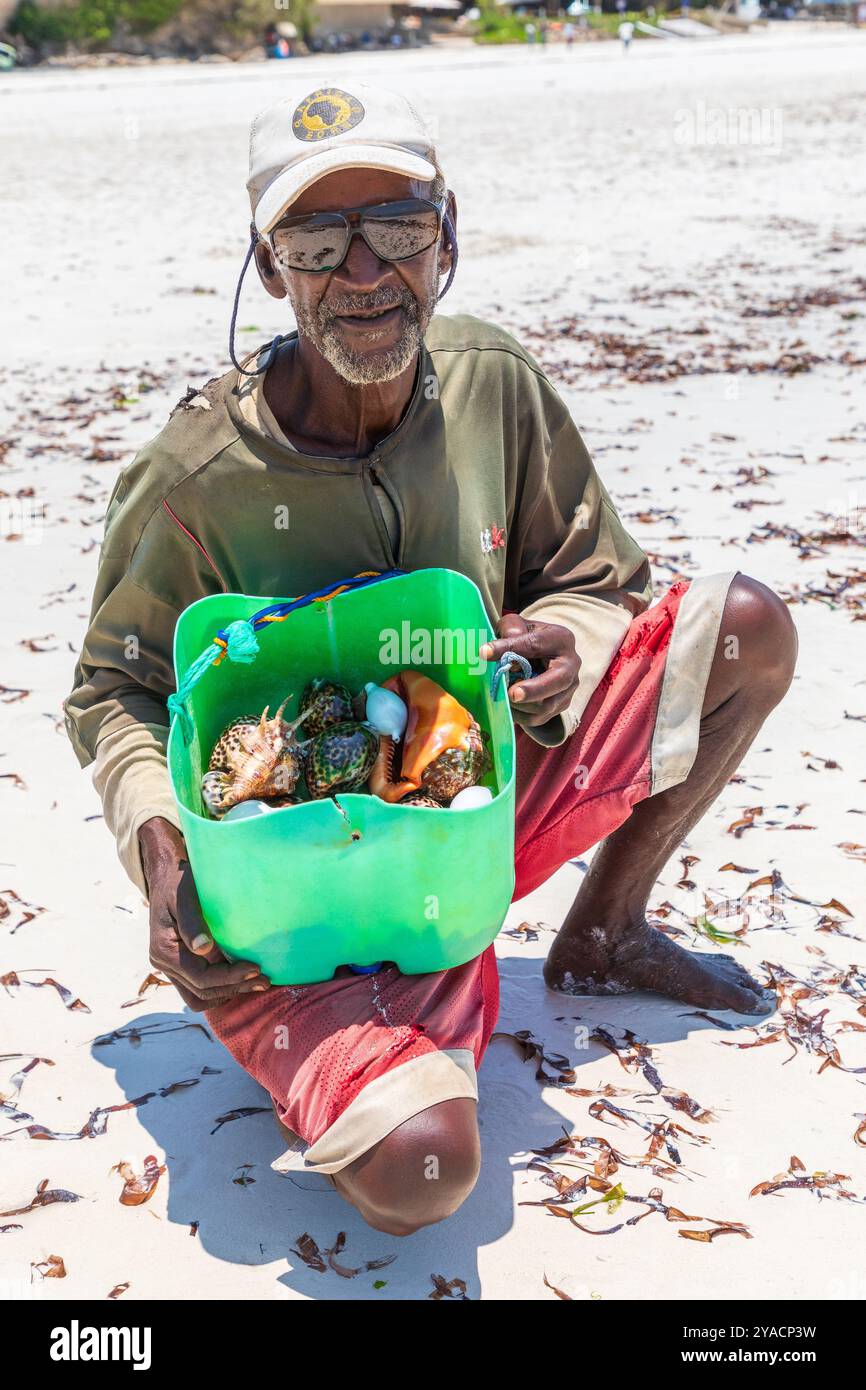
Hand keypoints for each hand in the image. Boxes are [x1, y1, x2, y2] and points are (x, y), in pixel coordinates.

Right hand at [139, 817, 269, 1011]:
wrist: (166, 875)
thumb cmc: (177, 882)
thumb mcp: (183, 896)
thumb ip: (192, 922)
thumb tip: (203, 948)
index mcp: (164, 950)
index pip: (201, 978)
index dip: (230, 977)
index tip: (256, 968)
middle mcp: (164, 964)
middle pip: (202, 992)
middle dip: (234, 988)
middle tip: (264, 980)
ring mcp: (171, 967)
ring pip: (200, 996)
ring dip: (229, 992)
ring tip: (256, 982)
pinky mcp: (182, 964)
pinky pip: (200, 986)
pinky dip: (222, 986)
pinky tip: (242, 976)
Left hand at [480, 613, 579, 727]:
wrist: (541, 656)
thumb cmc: (526, 638)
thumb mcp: (517, 626)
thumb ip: (509, 631)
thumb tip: (495, 650)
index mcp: (561, 639)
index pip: (536, 644)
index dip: (510, 648)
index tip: (484, 653)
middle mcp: (571, 665)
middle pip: (559, 681)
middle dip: (534, 689)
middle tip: (512, 694)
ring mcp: (568, 688)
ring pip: (547, 704)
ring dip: (521, 704)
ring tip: (501, 696)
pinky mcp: (560, 706)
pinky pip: (539, 717)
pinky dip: (519, 714)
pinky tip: (507, 705)